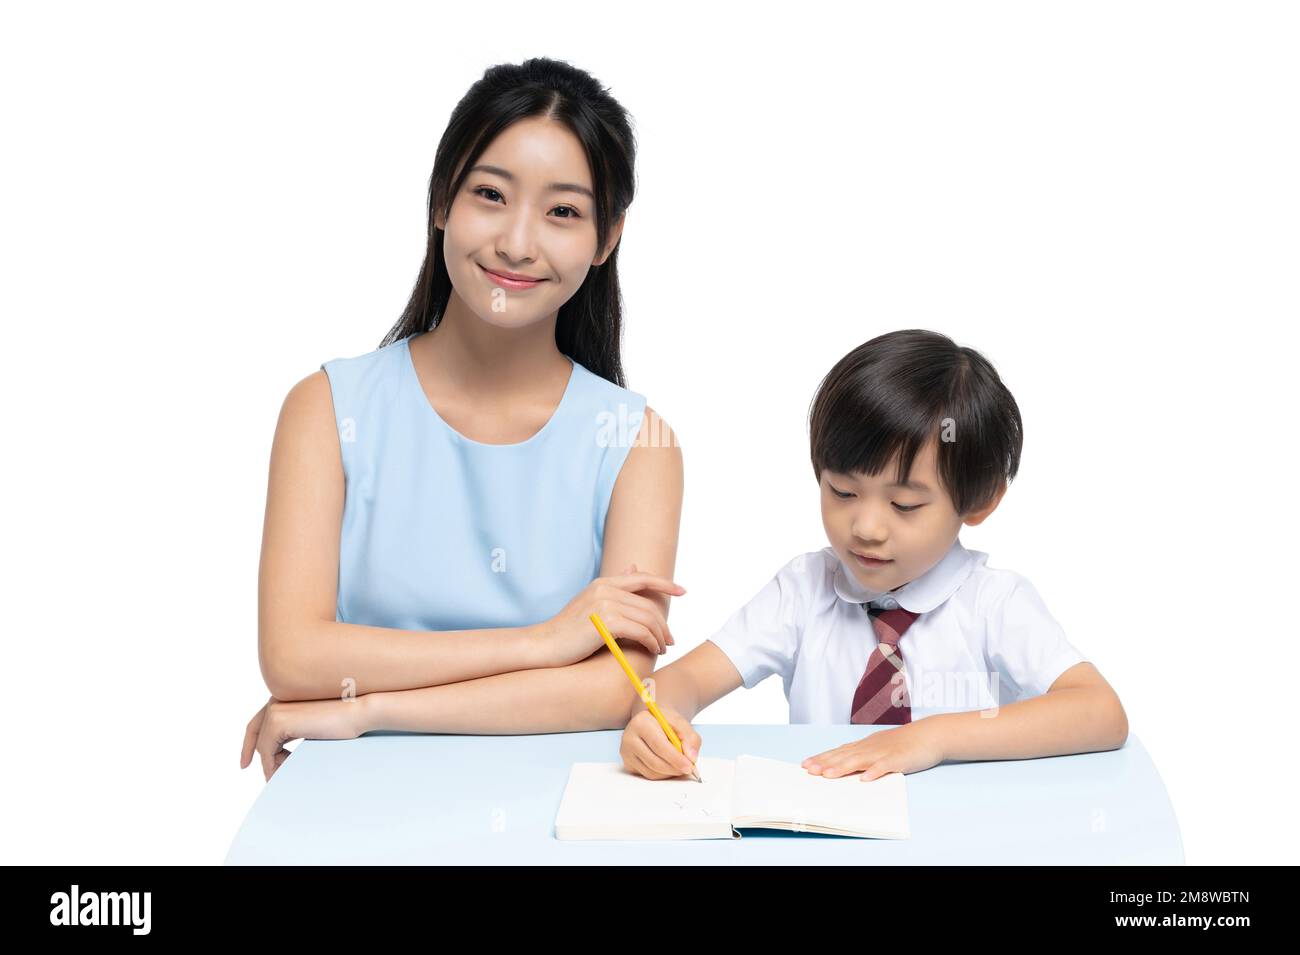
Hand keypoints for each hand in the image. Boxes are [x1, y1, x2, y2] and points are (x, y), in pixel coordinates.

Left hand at [239, 694, 371, 781]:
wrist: (358, 712)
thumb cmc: (344, 720)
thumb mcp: (312, 726)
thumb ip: (294, 731)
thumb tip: (280, 755)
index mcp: (285, 696)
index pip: (258, 723)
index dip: (249, 745)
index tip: (245, 764)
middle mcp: (276, 698)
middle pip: (256, 735)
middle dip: (264, 758)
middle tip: (271, 776)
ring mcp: (275, 709)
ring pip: (261, 745)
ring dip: (272, 763)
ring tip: (285, 775)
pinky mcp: (278, 721)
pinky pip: (266, 752)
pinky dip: (271, 765)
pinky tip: (283, 773)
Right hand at [534, 562, 684, 666]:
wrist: (543, 645)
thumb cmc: (568, 630)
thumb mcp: (591, 604)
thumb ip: (614, 588)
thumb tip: (633, 568)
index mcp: (603, 583)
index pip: (642, 578)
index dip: (665, 583)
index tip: (683, 591)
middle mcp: (605, 589)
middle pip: (648, 605)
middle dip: (663, 624)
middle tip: (670, 640)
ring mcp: (605, 604)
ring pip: (647, 619)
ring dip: (659, 636)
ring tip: (662, 649)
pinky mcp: (605, 622)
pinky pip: (640, 631)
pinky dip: (650, 642)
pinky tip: (652, 650)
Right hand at [619, 702, 700, 778]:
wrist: (653, 722)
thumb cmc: (666, 723)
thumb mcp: (681, 724)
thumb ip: (690, 738)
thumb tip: (691, 758)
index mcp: (641, 722)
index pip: (659, 745)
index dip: (675, 758)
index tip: (689, 766)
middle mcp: (629, 737)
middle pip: (654, 761)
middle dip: (674, 768)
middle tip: (688, 769)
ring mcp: (626, 752)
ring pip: (651, 772)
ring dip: (669, 773)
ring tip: (679, 765)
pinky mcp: (628, 763)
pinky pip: (648, 775)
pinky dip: (662, 774)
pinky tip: (668, 765)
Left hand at [801, 720, 946, 780]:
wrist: (929, 734)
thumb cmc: (904, 743)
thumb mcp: (880, 748)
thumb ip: (864, 756)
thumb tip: (845, 765)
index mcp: (865, 745)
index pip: (840, 752)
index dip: (822, 758)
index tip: (806, 764)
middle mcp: (871, 747)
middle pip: (844, 755)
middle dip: (825, 763)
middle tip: (808, 770)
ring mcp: (884, 752)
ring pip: (860, 760)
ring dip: (843, 767)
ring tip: (827, 775)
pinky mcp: (899, 759)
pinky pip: (886, 766)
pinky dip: (875, 772)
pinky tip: (866, 779)